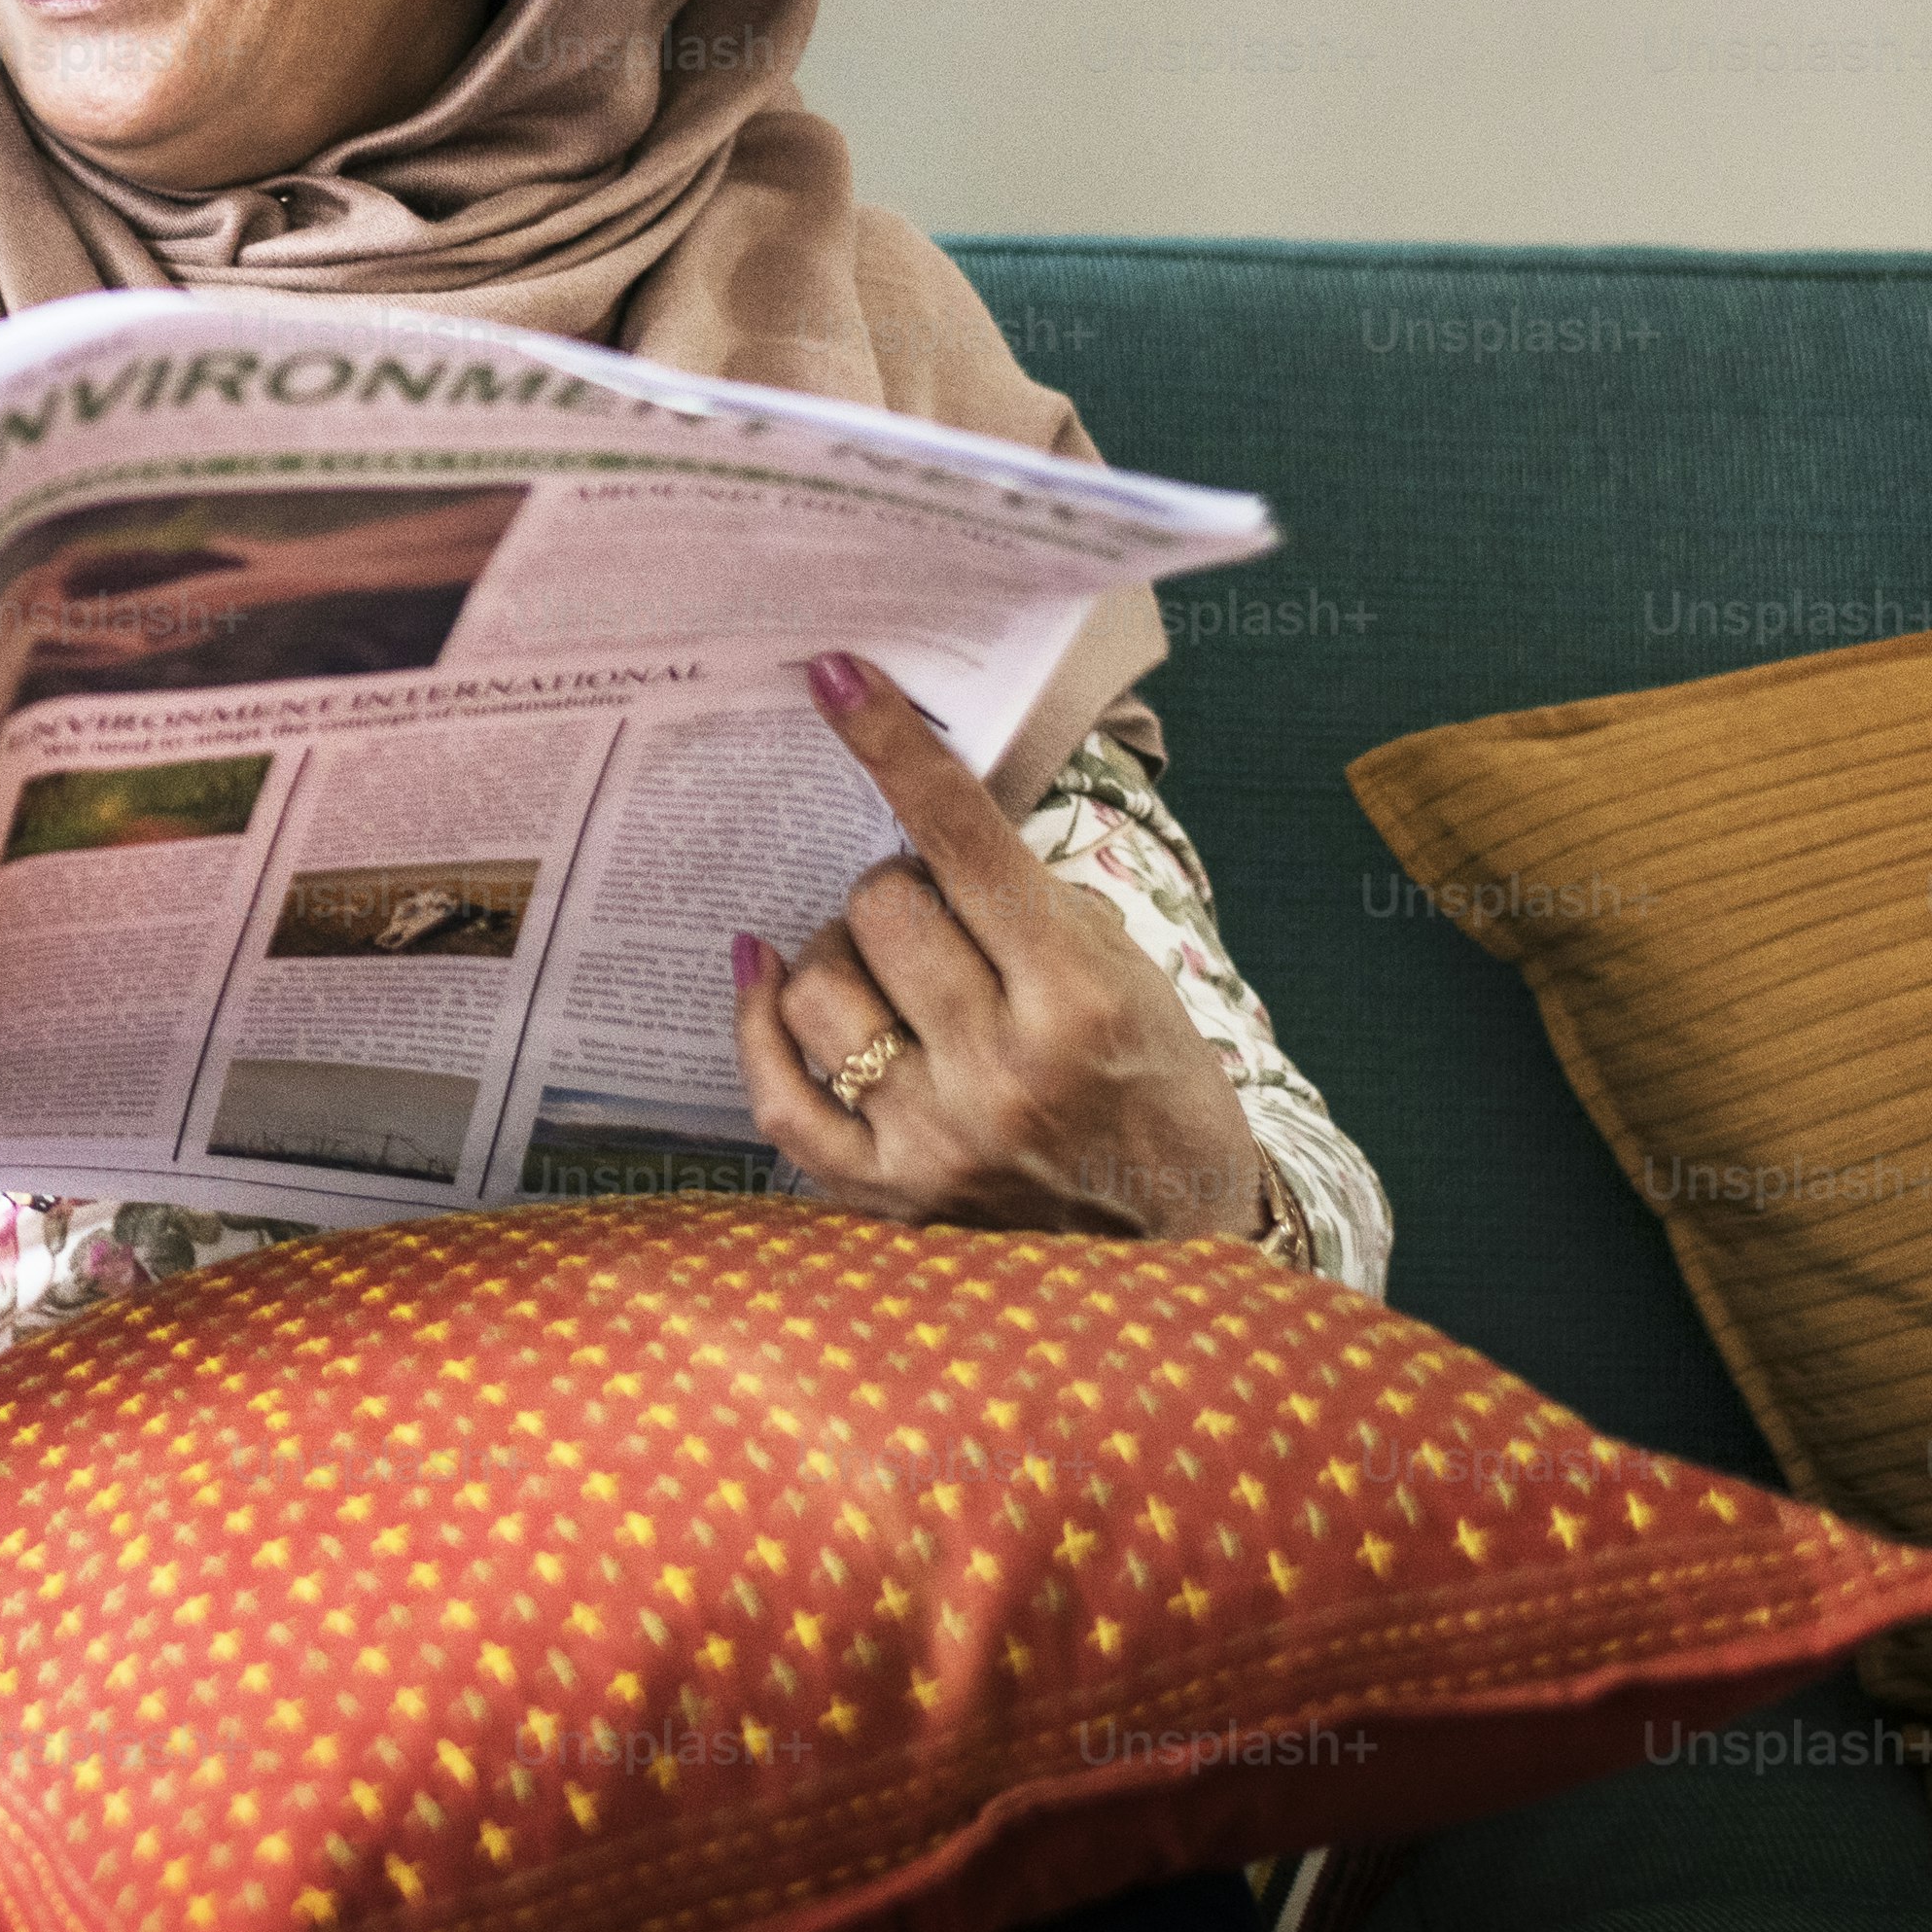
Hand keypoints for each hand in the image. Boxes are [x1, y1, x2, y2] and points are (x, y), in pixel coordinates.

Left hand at [732, 648, 1269, 1243]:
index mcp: (1078, 999)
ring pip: (820, 985)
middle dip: (895, 890)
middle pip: (880, 909)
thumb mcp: (1132, 979)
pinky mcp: (880, 1193)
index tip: (840, 678)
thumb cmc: (1154, 1095)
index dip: (898, 750)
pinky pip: (776, 1087)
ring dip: (839, 952)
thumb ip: (1031, 904)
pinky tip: (761, 971)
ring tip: (883, 970)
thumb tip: (922, 820)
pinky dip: (759, 1018)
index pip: (965, 845)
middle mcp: (1002, 1069)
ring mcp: (934, 1138)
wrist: (1172, 1253)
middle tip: (927, 914)